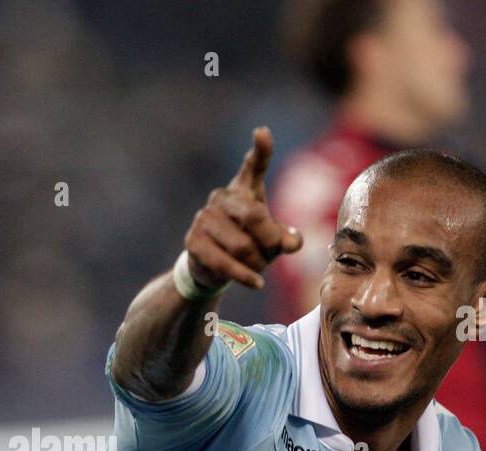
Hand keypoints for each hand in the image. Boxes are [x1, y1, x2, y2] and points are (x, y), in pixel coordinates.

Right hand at [184, 126, 302, 290]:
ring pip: (242, 245)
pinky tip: (255, 283)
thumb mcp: (272, 241)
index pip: (254, 166)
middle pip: (255, 216)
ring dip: (256, 263)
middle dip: (270, 241)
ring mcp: (204, 218)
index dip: (260, 150)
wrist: (211, 267)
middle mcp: (222, 197)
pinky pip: (225, 262)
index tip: (262, 133)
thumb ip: (285, 239)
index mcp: (244, 189)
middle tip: (273, 253)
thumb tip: (292, 242)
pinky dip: (245, 276)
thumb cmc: (248, 245)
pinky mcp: (194, 241)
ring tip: (257, 268)